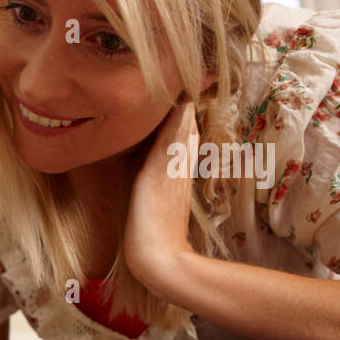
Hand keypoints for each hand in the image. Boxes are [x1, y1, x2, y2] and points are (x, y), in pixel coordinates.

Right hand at [124, 102, 198, 294]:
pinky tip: (158, 151)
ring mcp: (172, 185)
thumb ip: (171, 142)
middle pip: (183, 134)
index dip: (182, 102)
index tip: (177, 78)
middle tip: (170, 90)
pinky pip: (167, 166)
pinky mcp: (164, 199)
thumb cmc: (154, 220)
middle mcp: (178, 170)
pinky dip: (165, 151)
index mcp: (177, 161)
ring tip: (163, 112)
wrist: (158, 261)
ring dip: (172, 130)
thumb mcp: (159, 176)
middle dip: (179, 112)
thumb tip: (185, 106)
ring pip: (177, 149)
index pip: (184, 122)